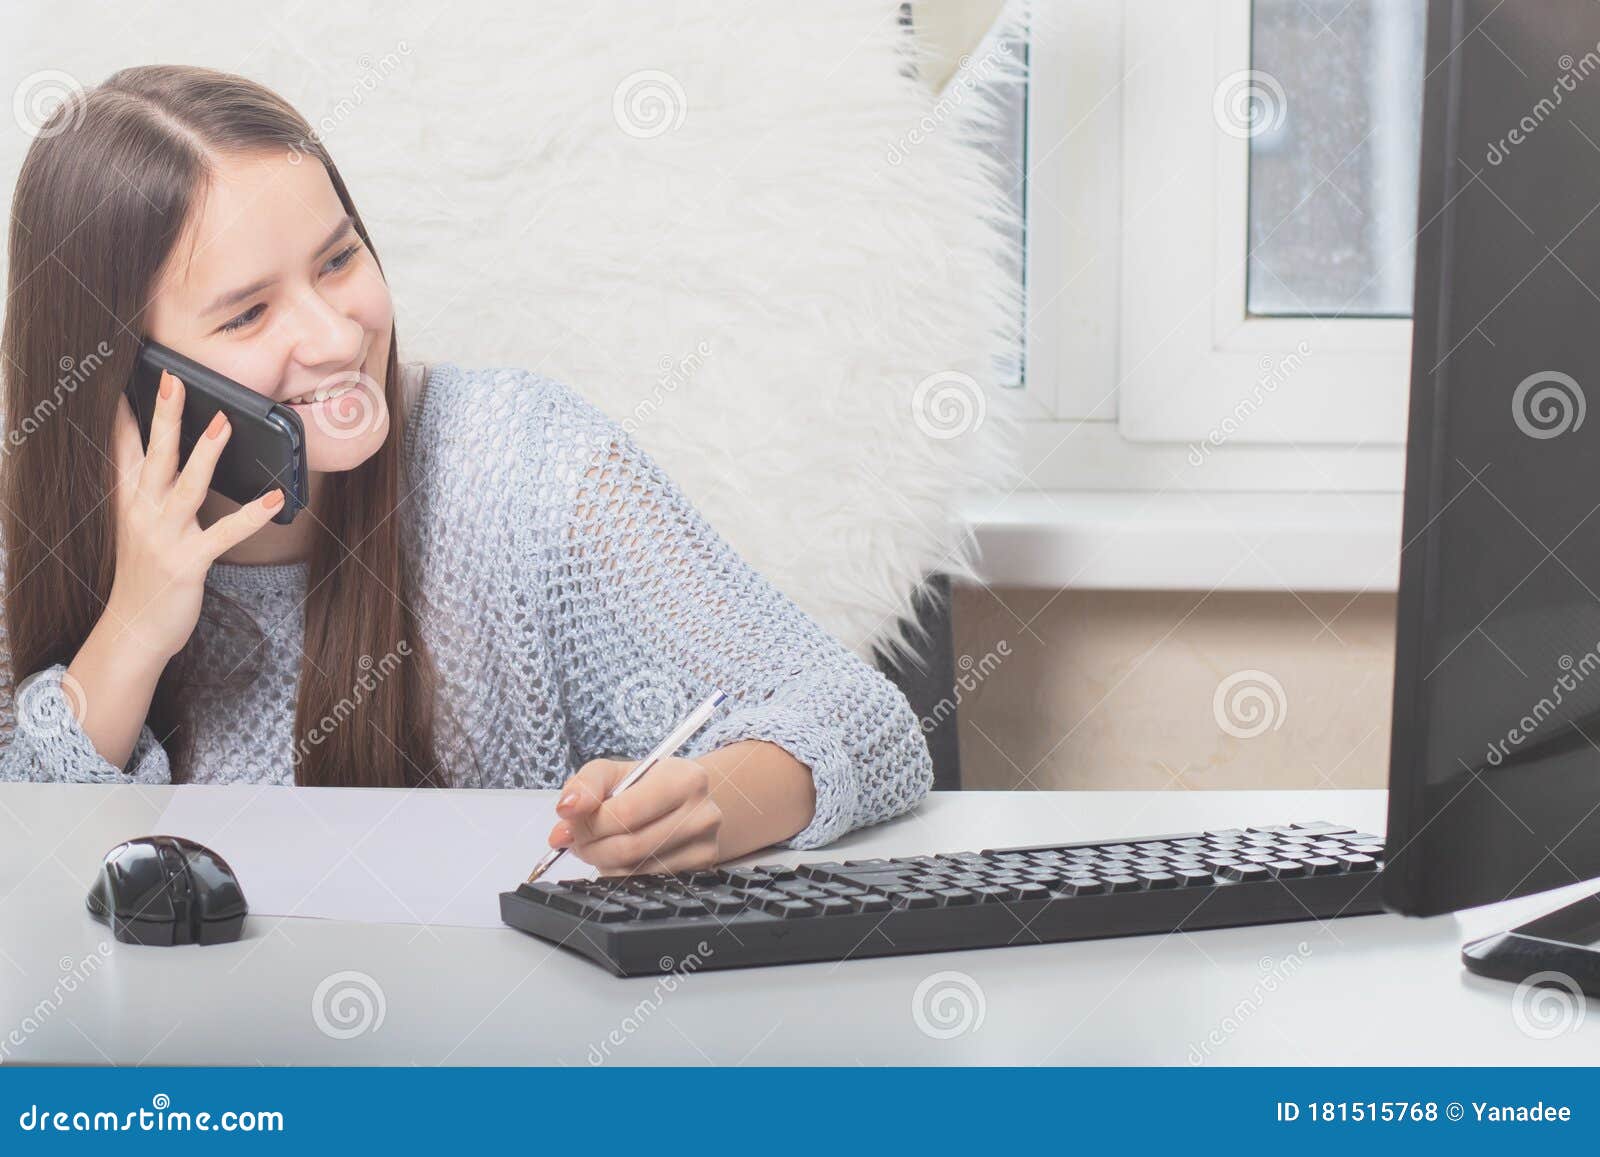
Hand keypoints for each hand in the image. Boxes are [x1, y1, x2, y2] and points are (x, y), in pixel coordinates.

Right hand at [107, 370, 284, 661]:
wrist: (134, 629)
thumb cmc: (146, 574)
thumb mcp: (140, 527)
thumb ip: (151, 492)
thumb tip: (168, 459)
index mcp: (131, 503)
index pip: (123, 450)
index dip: (126, 415)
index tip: (129, 379)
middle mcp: (142, 514)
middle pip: (155, 456)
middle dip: (164, 417)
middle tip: (174, 381)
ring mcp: (163, 538)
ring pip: (186, 486)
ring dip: (206, 454)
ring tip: (223, 422)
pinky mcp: (188, 562)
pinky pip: (225, 534)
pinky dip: (251, 515)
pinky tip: (273, 497)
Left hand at [549, 756, 723, 874]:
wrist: (682, 801)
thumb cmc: (644, 785)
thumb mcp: (613, 772)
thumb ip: (585, 785)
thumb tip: (567, 810)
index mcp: (685, 779)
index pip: (624, 814)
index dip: (588, 824)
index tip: (569, 822)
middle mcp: (703, 814)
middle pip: (629, 847)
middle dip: (590, 846)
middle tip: (576, 840)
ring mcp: (704, 846)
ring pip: (634, 870)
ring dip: (603, 862)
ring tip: (598, 843)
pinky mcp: (700, 872)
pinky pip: (644, 883)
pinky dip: (621, 874)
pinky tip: (620, 856)